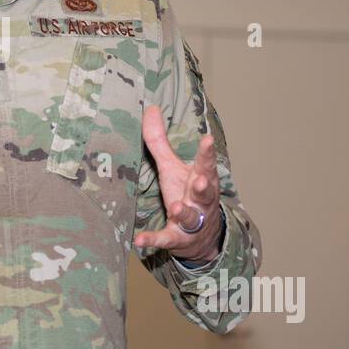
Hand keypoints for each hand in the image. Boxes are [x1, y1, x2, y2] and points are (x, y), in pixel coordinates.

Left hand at [133, 105, 222, 261]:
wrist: (202, 237)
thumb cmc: (186, 193)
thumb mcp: (172, 167)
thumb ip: (159, 141)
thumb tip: (150, 108)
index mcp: (200, 179)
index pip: (205, 164)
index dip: (207, 152)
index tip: (208, 139)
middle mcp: (200, 200)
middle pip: (205, 192)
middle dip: (205, 186)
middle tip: (202, 180)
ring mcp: (191, 221)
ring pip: (190, 217)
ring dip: (184, 212)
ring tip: (176, 207)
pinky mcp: (178, 238)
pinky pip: (166, 239)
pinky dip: (153, 240)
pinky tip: (140, 240)